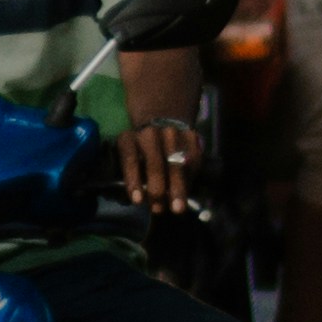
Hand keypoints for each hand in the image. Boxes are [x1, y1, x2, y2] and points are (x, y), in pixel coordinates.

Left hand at [120, 83, 202, 217]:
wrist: (162, 112)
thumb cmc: (140, 144)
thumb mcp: (128, 150)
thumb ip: (131, 171)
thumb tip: (139, 199)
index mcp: (129, 138)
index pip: (129, 159)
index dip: (133, 180)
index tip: (137, 200)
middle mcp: (150, 134)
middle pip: (154, 163)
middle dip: (157, 189)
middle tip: (159, 209)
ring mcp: (172, 133)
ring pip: (176, 163)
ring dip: (178, 188)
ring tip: (178, 208)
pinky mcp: (191, 136)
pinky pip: (193, 160)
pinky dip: (190, 179)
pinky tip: (188, 192)